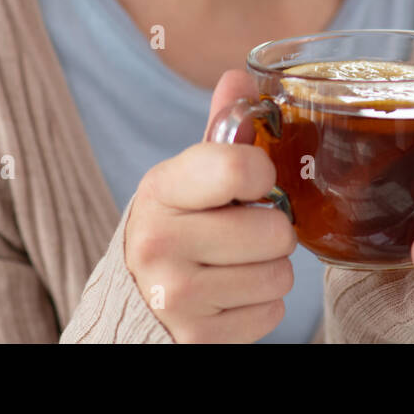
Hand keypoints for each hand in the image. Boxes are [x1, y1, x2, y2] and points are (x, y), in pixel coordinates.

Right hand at [122, 70, 296, 342]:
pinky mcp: (198, 339)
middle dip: (271, 231)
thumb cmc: (173, 224)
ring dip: (269, 270)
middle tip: (244, 230)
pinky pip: (271, 313)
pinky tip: (230, 294)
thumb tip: (242, 75)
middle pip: (275, 232)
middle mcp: (161, 243)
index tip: (250, 181)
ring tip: (235, 263)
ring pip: (280, 275)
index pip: (240, 167)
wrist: (132, 297)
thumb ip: (219, 128)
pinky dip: (260, 305)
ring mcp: (177, 297)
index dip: (261, 172)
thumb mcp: (185, 175)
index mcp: (161, 189)